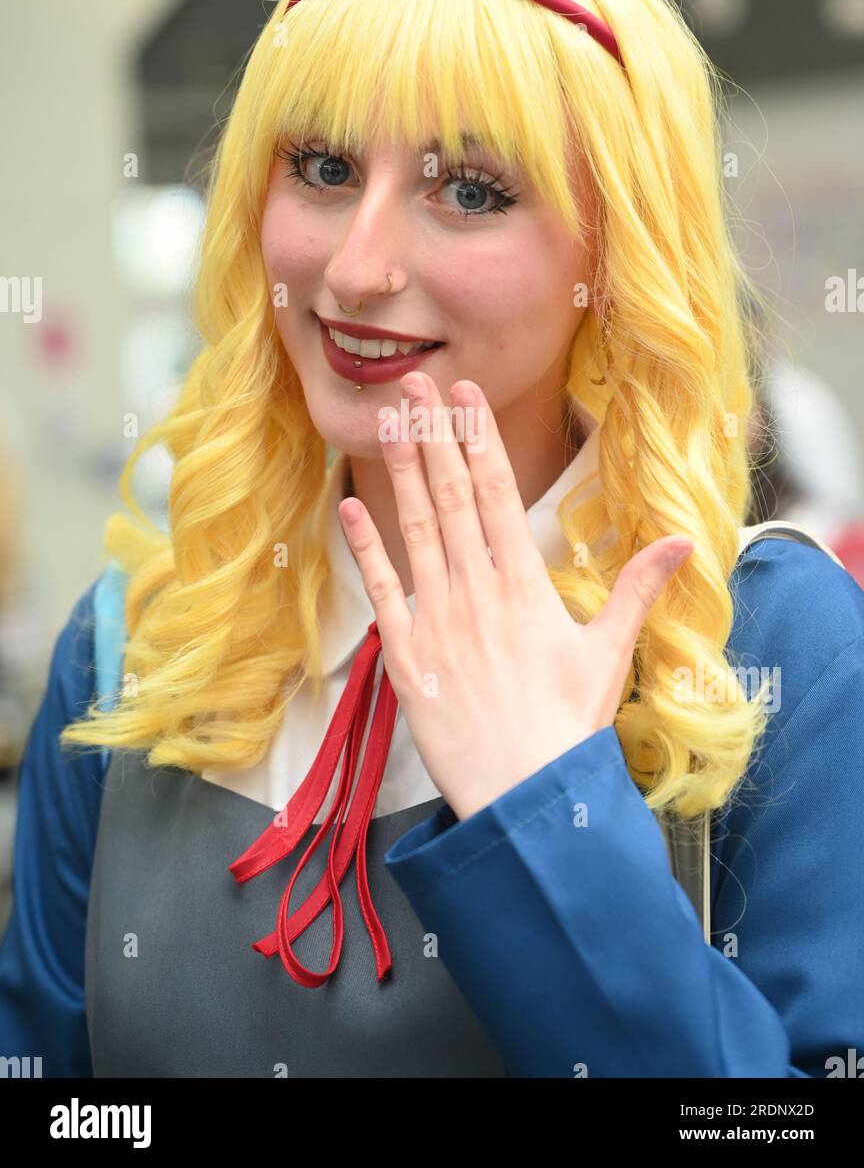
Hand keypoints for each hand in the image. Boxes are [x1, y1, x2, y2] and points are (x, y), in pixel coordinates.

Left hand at [337, 373, 693, 821]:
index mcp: (524, 586)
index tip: (463, 395)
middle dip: (433, 435)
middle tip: (414, 383)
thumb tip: (685, 540)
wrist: (522, 798)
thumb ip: (638, 589)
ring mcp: (436, 622)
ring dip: (402, 474)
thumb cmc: (568, 728)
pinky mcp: (406, 658)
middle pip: (452, 498)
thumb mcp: (610, 653)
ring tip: (388, 422)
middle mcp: (476, 592)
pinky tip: (350, 507)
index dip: (478, 440)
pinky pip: (381, 592)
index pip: (497, 494)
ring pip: (416, 531)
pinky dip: (366, 548)